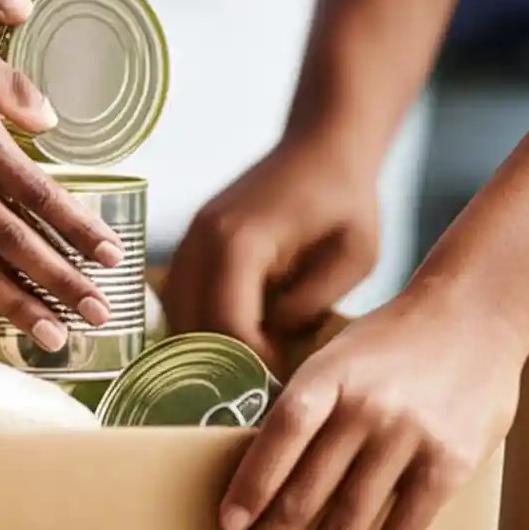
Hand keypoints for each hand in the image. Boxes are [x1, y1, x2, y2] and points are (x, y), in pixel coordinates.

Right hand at [163, 138, 379, 363]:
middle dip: (221, 360)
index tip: (278, 379)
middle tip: (258, 383)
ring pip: (176, 312)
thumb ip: (309, 306)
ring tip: (244, 362)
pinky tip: (231, 335)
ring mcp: (191, 238)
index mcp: (240, 242)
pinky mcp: (192, 240)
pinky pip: (179, 294)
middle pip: (190, 322)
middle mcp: (202, 239)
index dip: (249, 361)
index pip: (226, 323)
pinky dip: (198, 321)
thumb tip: (269, 340)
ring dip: (205, 342)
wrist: (322, 146)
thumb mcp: (352, 260)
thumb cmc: (345, 201)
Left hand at [209, 287, 523, 529]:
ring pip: (347, 523)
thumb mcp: (334, 358)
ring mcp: (407, 438)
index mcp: (325, 378)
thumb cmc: (388, 343)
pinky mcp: (448, 463)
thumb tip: (259, 475)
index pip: (279, 437)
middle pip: (303, 497)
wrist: (474, 314)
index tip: (227, 527)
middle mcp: (364, 409)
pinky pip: (403, 528)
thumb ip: (304, 410)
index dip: (251, 484)